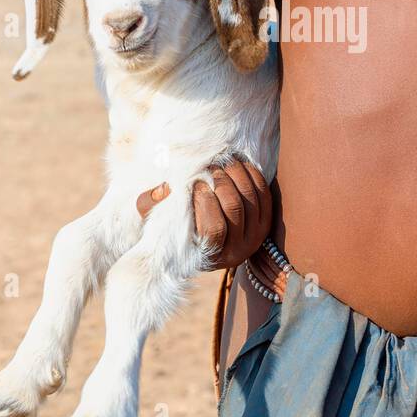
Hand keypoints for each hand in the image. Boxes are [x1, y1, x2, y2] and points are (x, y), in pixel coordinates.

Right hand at [136, 159, 271, 269]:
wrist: (205, 237)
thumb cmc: (174, 225)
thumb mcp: (154, 219)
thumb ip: (150, 204)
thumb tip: (166, 188)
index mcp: (210, 255)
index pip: (214, 229)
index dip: (205, 202)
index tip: (194, 183)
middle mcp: (238, 252)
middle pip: (234, 210)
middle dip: (220, 183)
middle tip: (208, 168)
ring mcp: (256, 237)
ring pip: (250, 198)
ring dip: (235, 174)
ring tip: (220, 161)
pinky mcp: (266, 221)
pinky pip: (263, 193)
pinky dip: (251, 175)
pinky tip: (238, 163)